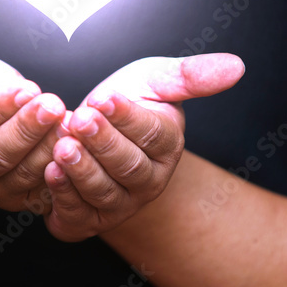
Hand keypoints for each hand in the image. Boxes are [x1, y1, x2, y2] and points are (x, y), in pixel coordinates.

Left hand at [43, 53, 244, 241]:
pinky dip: (62, 194)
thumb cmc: (124, 102)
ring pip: (104, 192)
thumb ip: (190, 75)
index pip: (152, 133)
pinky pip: (77, 214)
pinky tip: (49, 170)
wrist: (87, 133)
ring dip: (82, 170)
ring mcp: (120, 205)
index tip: (104, 98)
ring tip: (63, 146)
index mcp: (168, 145)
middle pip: (129, 166)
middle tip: (80, 120)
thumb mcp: (154, 80)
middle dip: (103, 143)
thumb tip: (237, 66)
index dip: (127, 117)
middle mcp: (149, 181)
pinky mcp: (87, 221)